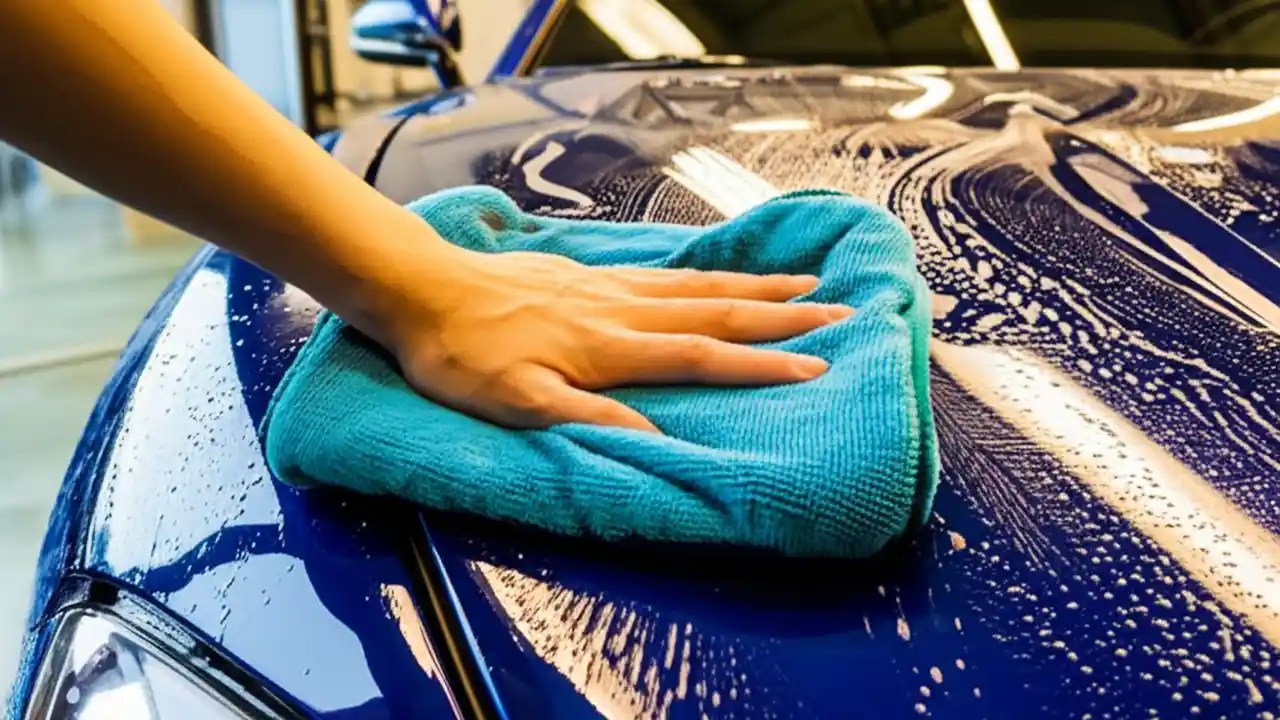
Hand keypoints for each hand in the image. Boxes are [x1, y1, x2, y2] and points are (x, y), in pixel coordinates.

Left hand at [360, 247, 850, 432]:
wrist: (422, 289)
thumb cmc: (462, 355)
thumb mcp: (514, 403)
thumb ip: (587, 415)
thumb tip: (654, 434)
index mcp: (607, 347)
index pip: (698, 356)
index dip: (757, 364)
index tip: (815, 364)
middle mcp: (618, 311)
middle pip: (713, 312)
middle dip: (779, 316)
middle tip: (838, 310)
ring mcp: (606, 288)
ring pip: (694, 286)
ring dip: (752, 289)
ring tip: (801, 284)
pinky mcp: (589, 275)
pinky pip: (663, 272)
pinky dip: (704, 273)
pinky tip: (719, 274)